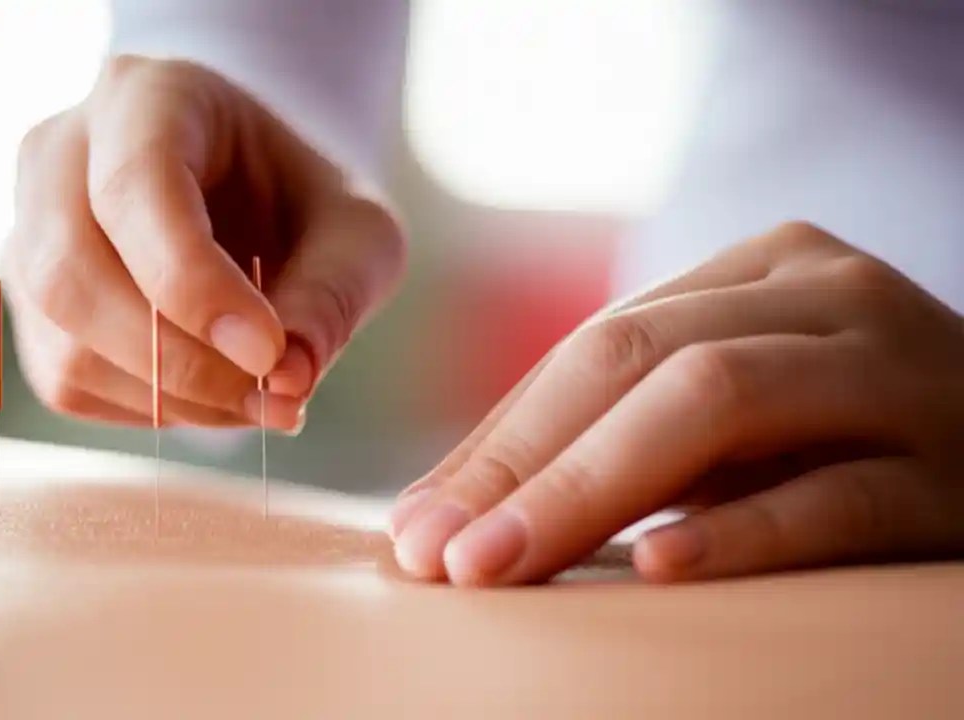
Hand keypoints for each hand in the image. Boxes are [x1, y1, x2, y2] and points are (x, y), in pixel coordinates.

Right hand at [3, 56, 404, 428]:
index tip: (269, 351)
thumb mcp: (357, 232)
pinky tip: (215, 395)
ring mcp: (30, 227)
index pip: (133, 188)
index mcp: (146, 97)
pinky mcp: (31, 303)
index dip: (192, 283)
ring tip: (262, 398)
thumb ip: (333, 295)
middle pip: (70, 272)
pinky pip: (67, 382)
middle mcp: (61, 152)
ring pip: (63, 342)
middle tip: (275, 394)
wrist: (258, 200)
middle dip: (178, 360)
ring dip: (172, 398)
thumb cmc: (306, 202)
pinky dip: (150, 410)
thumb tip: (287, 380)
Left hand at [390, 222, 963, 584]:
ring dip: (586, 489)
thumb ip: (619, 433)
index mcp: (763, 269)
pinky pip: (832, 498)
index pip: (598, 348)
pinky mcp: (954, 475)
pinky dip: (736, 531)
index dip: (499, 439)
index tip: (418, 524)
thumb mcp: (734, 415)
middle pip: (638, 362)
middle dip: (521, 461)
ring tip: (498, 564)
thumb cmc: (846, 440)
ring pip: (717, 403)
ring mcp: (897, 376)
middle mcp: (827, 298)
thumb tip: (451, 506)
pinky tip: (655, 568)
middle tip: (436, 553)